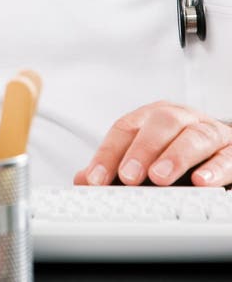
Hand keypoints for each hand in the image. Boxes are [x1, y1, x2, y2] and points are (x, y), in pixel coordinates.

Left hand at [74, 101, 231, 186]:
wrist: (219, 148)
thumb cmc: (176, 152)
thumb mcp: (145, 158)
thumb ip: (115, 168)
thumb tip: (83, 180)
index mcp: (152, 118)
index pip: (125, 128)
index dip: (108, 153)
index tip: (96, 179)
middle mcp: (180, 119)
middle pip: (160, 124)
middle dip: (142, 149)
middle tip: (129, 176)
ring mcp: (208, 132)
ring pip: (194, 136)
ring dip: (176, 157)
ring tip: (160, 178)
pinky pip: (227, 156)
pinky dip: (215, 169)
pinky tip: (203, 182)